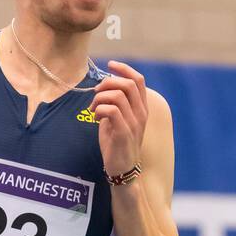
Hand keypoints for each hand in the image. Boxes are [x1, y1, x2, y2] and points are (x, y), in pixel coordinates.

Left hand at [89, 61, 147, 178]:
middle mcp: (141, 114)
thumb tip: (102, 90)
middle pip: (128, 84)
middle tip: (95, 92)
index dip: (124, 69)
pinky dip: (99, 109)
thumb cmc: (117, 145)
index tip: (110, 65)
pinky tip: (95, 117)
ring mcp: (134, 123)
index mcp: (141, 108)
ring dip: (100, 98)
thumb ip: (114, 105)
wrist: (122, 170)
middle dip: (108, 82)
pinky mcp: (124, 133)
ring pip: (118, 96)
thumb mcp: (117, 121)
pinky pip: (111, 110)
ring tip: (93, 108)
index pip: (138, 80)